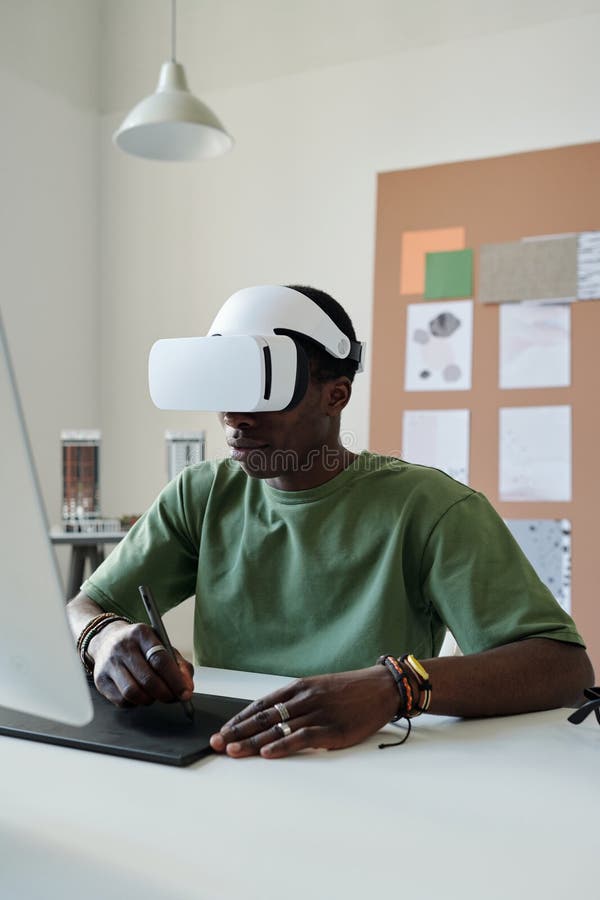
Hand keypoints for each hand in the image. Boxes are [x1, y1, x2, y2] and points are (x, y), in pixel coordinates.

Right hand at [88, 621, 193, 707]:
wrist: (107, 639)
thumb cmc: (141, 646)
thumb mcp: (162, 645)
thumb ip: (178, 665)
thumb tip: (187, 689)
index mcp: (141, 633)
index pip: (161, 660)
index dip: (176, 680)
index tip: (185, 693)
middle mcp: (123, 647)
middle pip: (148, 679)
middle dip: (165, 694)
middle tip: (173, 697)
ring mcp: (109, 664)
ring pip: (133, 693)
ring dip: (149, 700)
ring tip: (155, 695)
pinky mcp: (100, 680)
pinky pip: (121, 701)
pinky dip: (135, 703)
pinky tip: (139, 693)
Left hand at [209, 666, 399, 758]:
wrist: (381, 688)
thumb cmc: (349, 691)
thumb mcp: (318, 688)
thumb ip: (296, 702)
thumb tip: (271, 717)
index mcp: (299, 688)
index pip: (261, 704)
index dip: (240, 718)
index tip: (223, 730)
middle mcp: (304, 699)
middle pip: (263, 717)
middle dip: (238, 731)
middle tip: (217, 743)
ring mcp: (317, 714)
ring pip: (278, 728)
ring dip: (253, 741)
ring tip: (233, 751)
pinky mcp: (332, 730)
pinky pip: (302, 737)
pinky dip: (282, 745)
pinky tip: (268, 753)